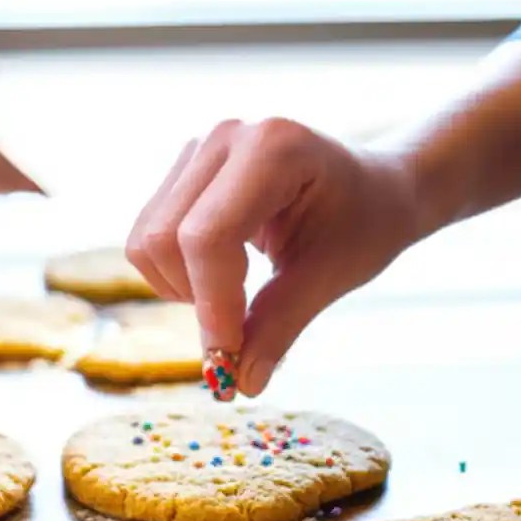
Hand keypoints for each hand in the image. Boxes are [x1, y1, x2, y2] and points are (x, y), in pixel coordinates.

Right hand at [126, 118, 423, 395]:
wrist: (374, 185)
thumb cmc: (365, 221)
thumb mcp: (331, 276)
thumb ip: (280, 326)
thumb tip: (238, 383)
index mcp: (272, 147)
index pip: (207, 236)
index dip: (211, 303)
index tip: (229, 357)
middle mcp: (225, 137)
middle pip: (164, 238)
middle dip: (193, 298)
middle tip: (234, 331)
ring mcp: (197, 150)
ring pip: (146, 240)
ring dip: (179, 288)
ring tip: (230, 296)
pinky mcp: (182, 171)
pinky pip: (146, 235)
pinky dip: (174, 275)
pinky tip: (218, 276)